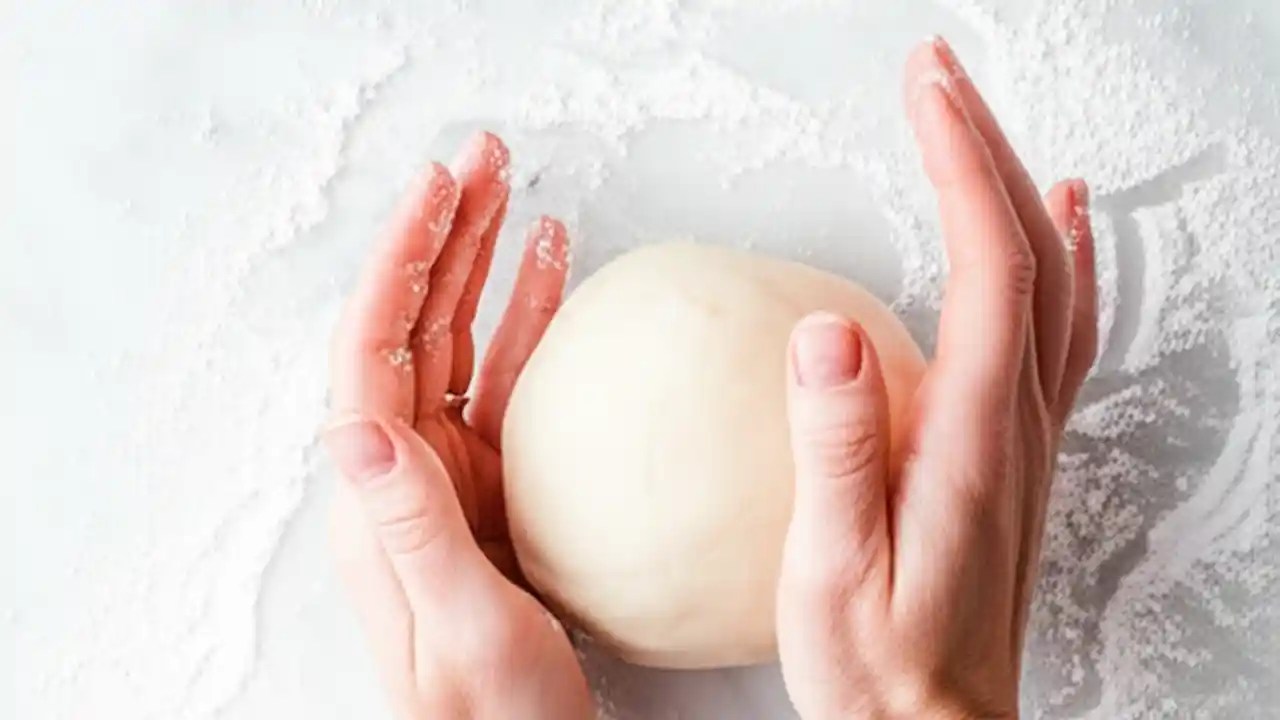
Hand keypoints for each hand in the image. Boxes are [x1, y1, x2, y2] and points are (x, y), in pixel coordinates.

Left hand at [323, 132, 592, 719]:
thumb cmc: (489, 715)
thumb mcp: (460, 629)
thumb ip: (411, 530)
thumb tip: (356, 426)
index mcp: (384, 495)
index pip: (374, 349)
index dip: (402, 260)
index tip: (441, 191)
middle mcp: (409, 472)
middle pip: (417, 326)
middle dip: (446, 237)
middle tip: (485, 163)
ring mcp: (457, 475)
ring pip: (465, 344)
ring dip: (488, 268)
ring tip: (520, 200)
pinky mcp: (500, 486)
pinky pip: (512, 386)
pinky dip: (533, 326)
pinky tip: (555, 285)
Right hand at [776, 37, 1096, 719]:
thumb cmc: (879, 667)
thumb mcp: (832, 570)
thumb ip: (834, 451)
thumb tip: (823, 333)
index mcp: (970, 435)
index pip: (988, 263)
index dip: (960, 164)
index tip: (925, 90)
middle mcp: (1014, 423)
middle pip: (1028, 251)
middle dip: (984, 146)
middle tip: (937, 74)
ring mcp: (1023, 436)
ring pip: (1051, 281)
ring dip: (1017, 188)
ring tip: (982, 121)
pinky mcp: (1011, 454)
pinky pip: (1058, 331)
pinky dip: (1061, 260)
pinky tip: (1059, 228)